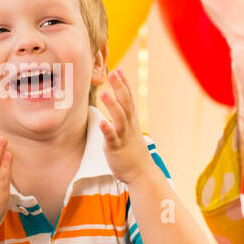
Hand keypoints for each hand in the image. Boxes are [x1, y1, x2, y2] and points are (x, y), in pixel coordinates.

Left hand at [98, 69, 155, 186]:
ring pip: (119, 118)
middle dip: (119, 87)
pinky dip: (107, 129)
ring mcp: (123, 136)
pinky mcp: (117, 148)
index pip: (128, 98)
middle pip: (125, 103)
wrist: (142, 174)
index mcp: (131, 121)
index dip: (123, 84)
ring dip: (112, 104)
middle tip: (113, 72)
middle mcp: (128, 126)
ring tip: (104, 92)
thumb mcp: (128, 132)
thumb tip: (115, 110)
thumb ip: (122, 120)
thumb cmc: (133, 153)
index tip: (118, 69)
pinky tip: (101, 122)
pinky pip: (111, 137)